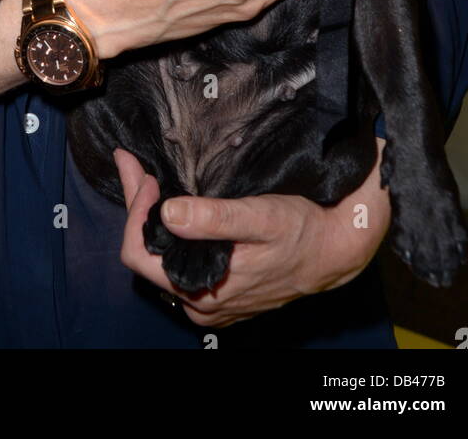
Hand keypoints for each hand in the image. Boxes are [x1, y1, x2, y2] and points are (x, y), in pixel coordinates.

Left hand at [113, 142, 390, 328]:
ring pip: (159, 259)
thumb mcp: (261, 218)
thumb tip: (168, 214)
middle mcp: (198, 302)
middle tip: (137, 166)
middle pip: (143, 255)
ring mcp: (206, 300)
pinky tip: (174, 206)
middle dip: (137, 207)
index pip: (138, 254)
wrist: (332, 254)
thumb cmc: (299, 232)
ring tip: (151, 180)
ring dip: (151, 218)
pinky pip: (178, 264)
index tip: (144, 172)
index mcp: (202, 288)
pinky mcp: (217, 293)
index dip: (135, 210)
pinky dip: (171, 232)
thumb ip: (215, 219)